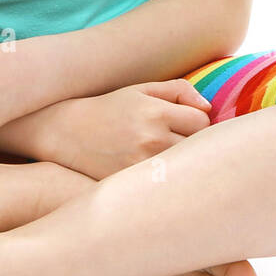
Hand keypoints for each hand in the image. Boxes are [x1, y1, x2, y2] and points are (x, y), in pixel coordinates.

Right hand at [42, 81, 213, 179]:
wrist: (67, 133)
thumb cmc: (109, 109)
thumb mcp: (141, 90)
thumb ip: (179, 91)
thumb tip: (208, 108)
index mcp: (156, 113)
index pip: (202, 122)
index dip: (197, 122)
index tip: (184, 124)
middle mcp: (151, 140)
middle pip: (198, 147)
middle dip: (193, 144)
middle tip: (177, 142)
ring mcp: (141, 166)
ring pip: (184, 169)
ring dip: (182, 164)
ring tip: (168, 158)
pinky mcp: (132, 185)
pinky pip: (165, 185)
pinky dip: (165, 180)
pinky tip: (155, 174)